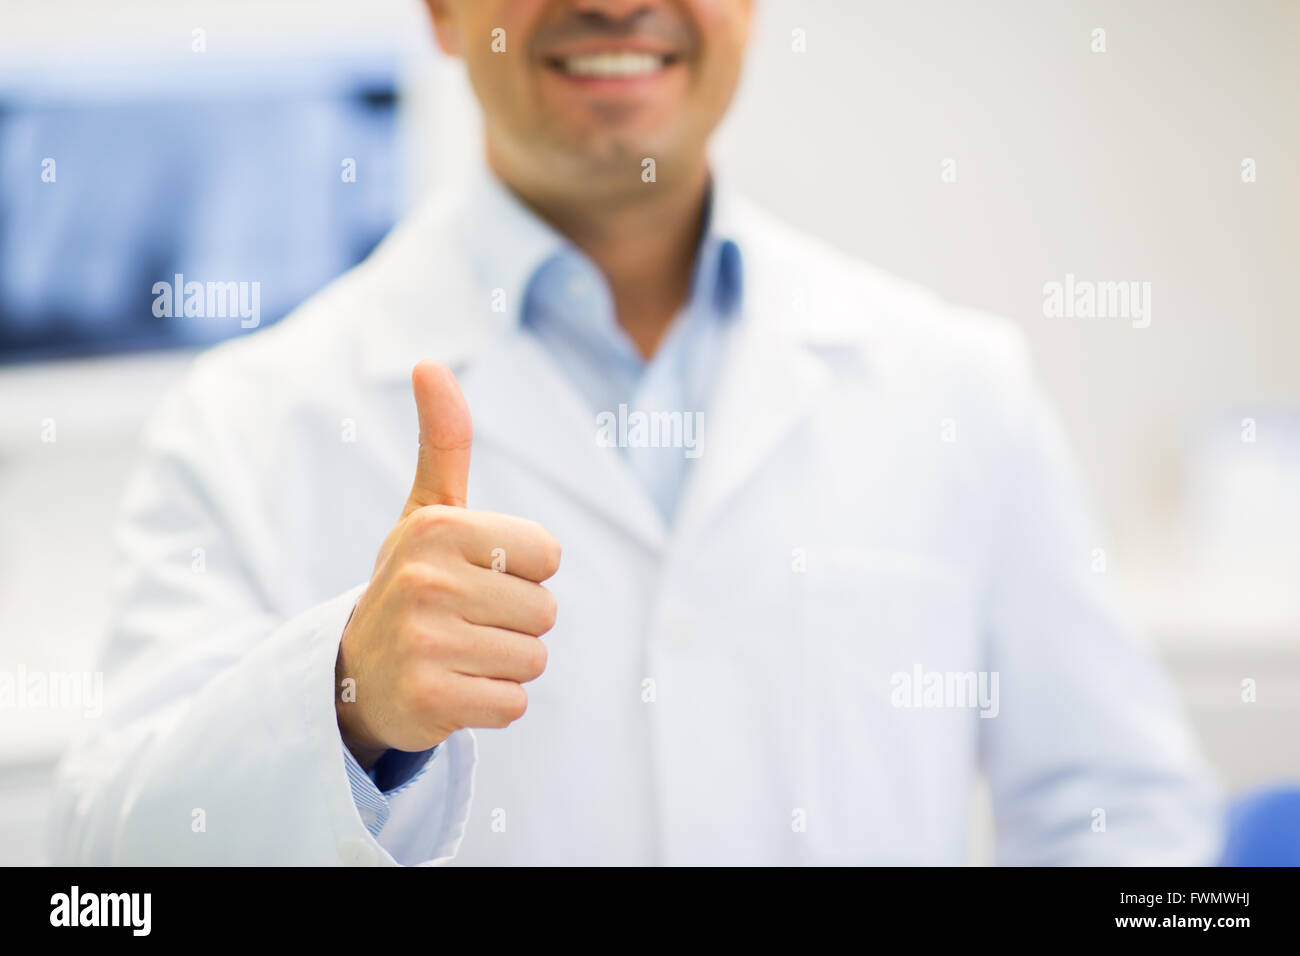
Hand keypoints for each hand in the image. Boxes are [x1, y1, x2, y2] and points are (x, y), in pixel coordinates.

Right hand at [335, 360, 560, 768]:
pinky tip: (452, 689)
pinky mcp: (428, 700)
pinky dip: (492, 705)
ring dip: (504, 665)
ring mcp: (422, 641)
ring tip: (458, 655)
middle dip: (515, 623)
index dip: (523, 573)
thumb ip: (442, 442)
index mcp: (434, 527)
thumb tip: (429, 363)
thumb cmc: (412, 583)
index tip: (476, 577)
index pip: (548, 556)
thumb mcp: (426, 513)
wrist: (354, 676)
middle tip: (464, 622)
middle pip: (545, 611)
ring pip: (533, 659)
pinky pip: (514, 705)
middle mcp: (423, 579)